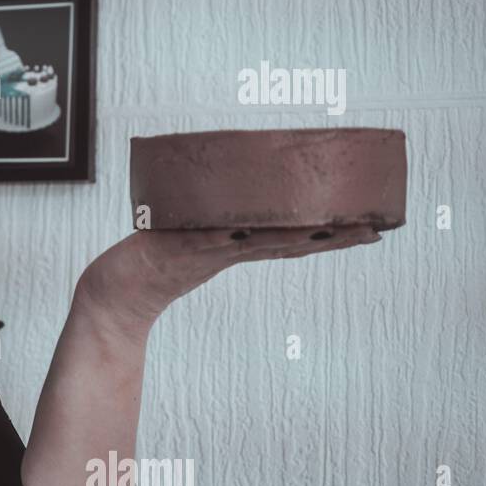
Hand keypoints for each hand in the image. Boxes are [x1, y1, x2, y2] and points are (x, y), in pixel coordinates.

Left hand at [75, 225, 382, 336]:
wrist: (113, 296)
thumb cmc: (152, 263)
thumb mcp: (195, 235)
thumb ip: (221, 219)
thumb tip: (242, 188)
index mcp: (236, 246)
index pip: (292, 238)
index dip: (331, 233)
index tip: (371, 228)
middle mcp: (225, 251)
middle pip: (284, 241)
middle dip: (327, 234)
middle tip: (368, 228)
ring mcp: (199, 252)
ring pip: (251, 242)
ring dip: (288, 235)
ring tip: (326, 226)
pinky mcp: (168, 250)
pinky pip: (199, 240)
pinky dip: (221, 235)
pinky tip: (241, 230)